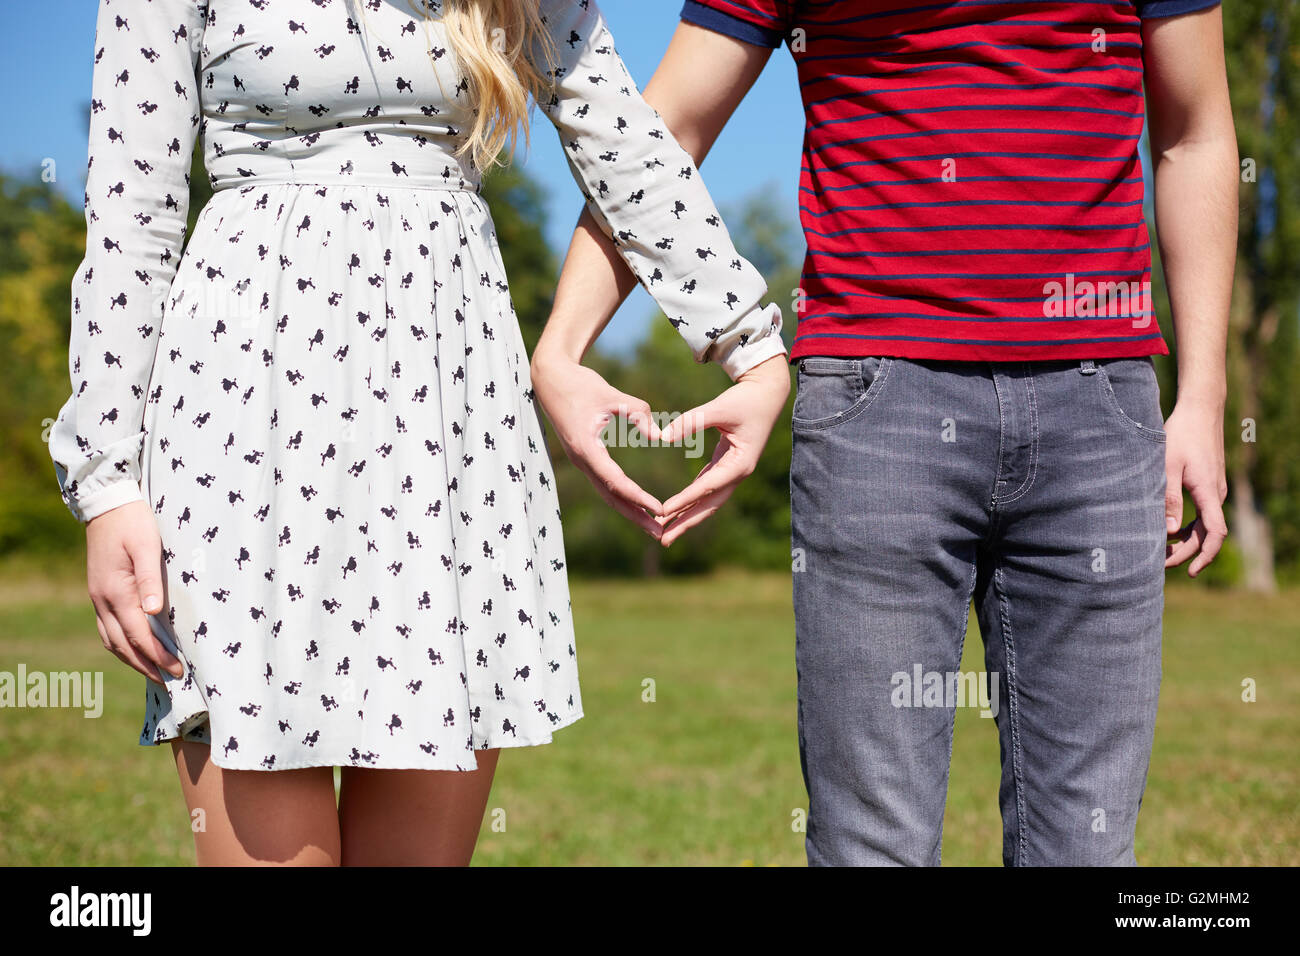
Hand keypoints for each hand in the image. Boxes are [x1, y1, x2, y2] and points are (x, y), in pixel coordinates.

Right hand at [85, 499, 182, 682]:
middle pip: (122, 645)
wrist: (108, 505)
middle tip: (170, 680)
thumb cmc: (134, 522)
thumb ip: (150, 579)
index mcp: (116, 591)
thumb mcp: (148, 546)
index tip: (177, 670)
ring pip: (111, 640)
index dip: (157, 656)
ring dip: (132, 659)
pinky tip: (135, 648)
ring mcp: (98, 597)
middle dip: (146, 665)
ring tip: (154, 672)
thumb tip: (154, 611)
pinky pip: (107, 628)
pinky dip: (121, 644)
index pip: (138, 635)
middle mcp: (103, 599)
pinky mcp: (100, 592)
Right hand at [530, 352, 664, 538]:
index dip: (639, 498)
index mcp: (587, 449)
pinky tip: (636, 504)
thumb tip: (659, 435)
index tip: (660, 509)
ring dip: (630, 511)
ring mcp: (582, 460)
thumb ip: (637, 412)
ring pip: (607, 493)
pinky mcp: (584, 456)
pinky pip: (604, 483)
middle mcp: (582, 460)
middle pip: (612, 497)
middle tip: (660, 533)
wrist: (550, 379)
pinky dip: (622, 496)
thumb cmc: (579, 384)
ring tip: (653, 525)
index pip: (616, 482)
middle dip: (636, 516)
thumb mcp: (611, 394)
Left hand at [657, 354, 790, 546]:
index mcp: (740, 463)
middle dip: (686, 522)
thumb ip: (692, 421)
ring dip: (688, 514)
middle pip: (709, 504)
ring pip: (708, 499)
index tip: (663, 511)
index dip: (685, 499)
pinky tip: (677, 507)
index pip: (707, 486)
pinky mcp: (728, 463)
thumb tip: (663, 436)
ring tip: (666, 529)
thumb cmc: (746, 398)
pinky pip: (708, 486)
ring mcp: (735, 470)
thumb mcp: (720, 407)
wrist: (767, 392)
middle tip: (663, 540)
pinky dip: (692, 498)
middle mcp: (738, 472)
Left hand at [1163, 398, 1227, 575]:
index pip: (1214, 532)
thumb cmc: (1180, 434)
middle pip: (1206, 533)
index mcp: (1208, 492)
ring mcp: (1214, 489)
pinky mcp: (1208, 483)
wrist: (1200, 410)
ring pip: (1204, 523)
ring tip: (1162, 550)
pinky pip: (1202, 512)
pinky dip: (1188, 525)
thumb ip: (1168, 498)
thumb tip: (1167, 531)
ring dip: (1186, 539)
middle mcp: (1216, 494)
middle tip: (1160, 563)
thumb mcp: (1167, 466)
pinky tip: (1168, 528)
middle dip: (1186, 552)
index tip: (1191, 570)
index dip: (1204, 555)